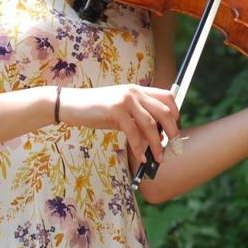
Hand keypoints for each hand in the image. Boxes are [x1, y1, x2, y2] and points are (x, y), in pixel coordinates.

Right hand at [61, 85, 179, 163]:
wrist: (71, 104)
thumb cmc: (96, 109)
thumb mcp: (120, 112)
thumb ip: (137, 120)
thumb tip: (156, 136)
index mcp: (137, 90)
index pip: (167, 96)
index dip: (175, 112)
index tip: (174, 129)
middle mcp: (134, 92)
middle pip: (164, 110)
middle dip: (172, 130)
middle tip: (173, 145)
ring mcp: (125, 100)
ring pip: (151, 124)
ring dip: (157, 144)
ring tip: (158, 158)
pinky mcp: (115, 111)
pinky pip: (133, 133)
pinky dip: (139, 148)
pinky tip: (141, 157)